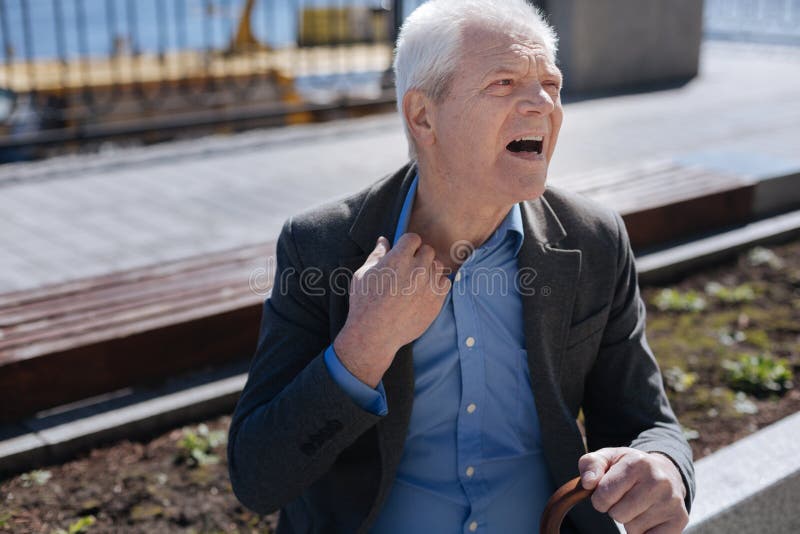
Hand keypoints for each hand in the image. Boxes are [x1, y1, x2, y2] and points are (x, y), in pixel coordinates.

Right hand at [334, 233, 450, 386]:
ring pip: (438, 266)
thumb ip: (377, 255)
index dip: (408, 244)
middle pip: (428, 250)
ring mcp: (429, 285)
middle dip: (419, 256)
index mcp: (398, 258)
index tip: (404, 252)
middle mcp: (417, 269)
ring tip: (416, 281)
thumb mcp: (364, 274)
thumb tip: (383, 240)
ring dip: (429, 270)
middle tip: (408, 268)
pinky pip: (445, 283)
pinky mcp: (437, 300)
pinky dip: (437, 285)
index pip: (413, 238)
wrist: (374, 334)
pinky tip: (424, 291)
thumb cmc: (364, 303)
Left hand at [578, 447, 687, 533]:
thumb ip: (591, 465)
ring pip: (633, 529)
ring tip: (639, 505)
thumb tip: (588, 483)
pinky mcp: (680, 519)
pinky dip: (644, 532)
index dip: (599, 498)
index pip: (604, 494)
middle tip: (625, 498)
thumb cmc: (629, 467)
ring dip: (630, 521)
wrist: (665, 471)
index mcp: (637, 463)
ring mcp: (671, 501)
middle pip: (618, 514)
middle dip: (615, 509)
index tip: (607, 492)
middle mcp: (658, 481)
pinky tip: (649, 517)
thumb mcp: (608, 458)